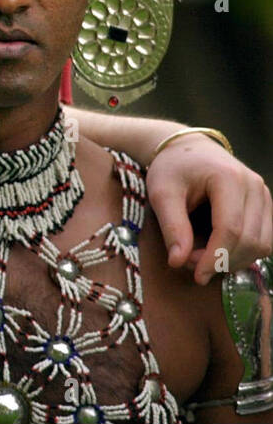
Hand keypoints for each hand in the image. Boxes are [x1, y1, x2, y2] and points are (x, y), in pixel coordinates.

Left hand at [146, 133, 272, 283]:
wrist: (188, 148)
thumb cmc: (172, 168)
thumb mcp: (162, 193)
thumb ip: (172, 226)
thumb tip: (178, 262)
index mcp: (228, 178)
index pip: (230, 229)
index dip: (215, 257)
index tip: (197, 275)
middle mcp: (255, 186)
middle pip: (250, 240)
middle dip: (222, 260)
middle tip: (191, 265)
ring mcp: (264, 195)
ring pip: (262, 244)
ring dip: (234, 260)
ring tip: (202, 258)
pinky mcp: (266, 205)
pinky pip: (264, 239)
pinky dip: (243, 252)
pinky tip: (217, 252)